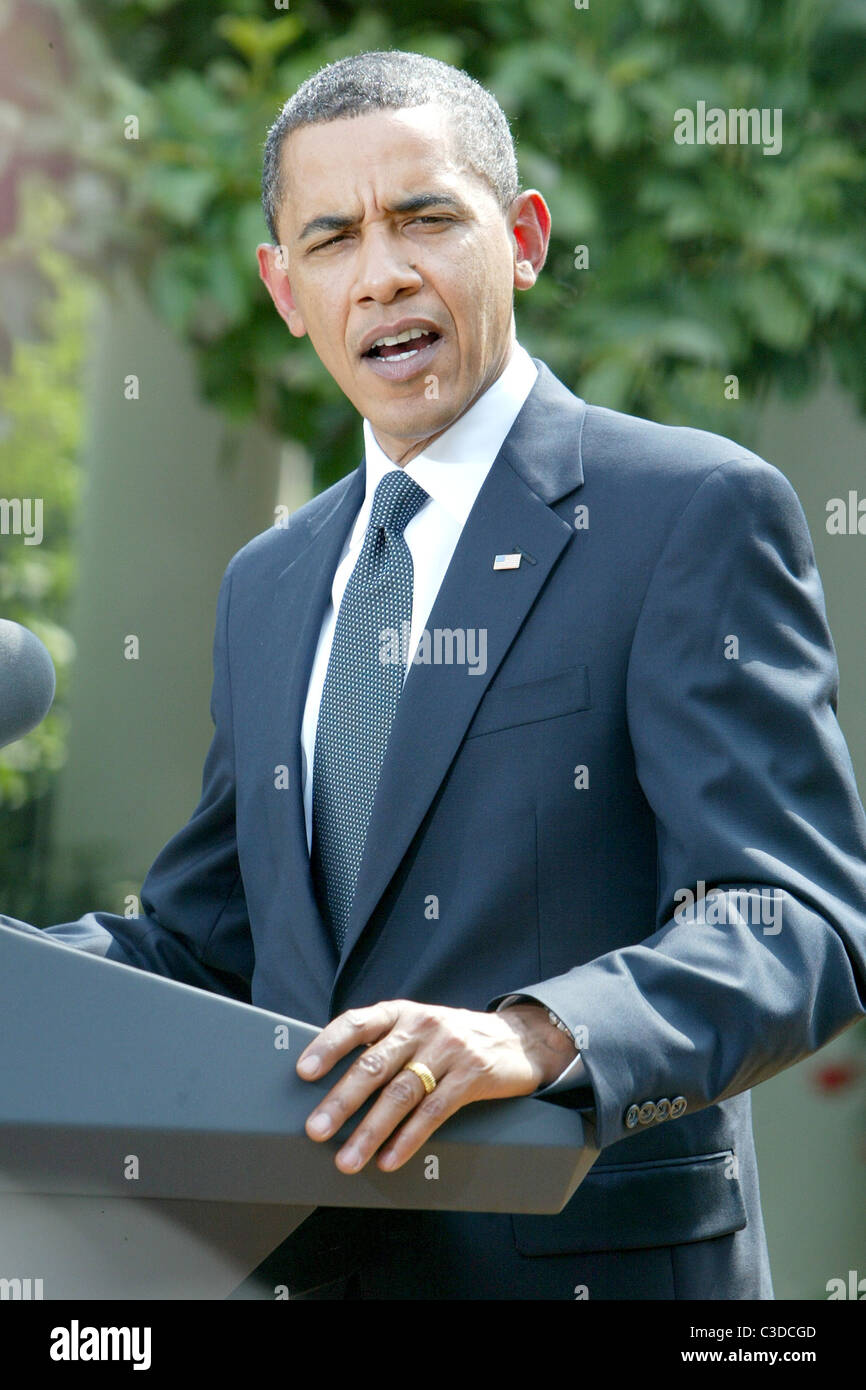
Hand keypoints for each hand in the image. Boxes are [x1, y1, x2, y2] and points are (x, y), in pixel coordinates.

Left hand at [296, 998, 576, 1173]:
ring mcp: (449, 1049)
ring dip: (371, 1131)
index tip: (304, 1071)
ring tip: (348, 1159)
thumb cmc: (452, 1039)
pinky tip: (390, 1158)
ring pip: (401, 1093)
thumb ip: (383, 1046)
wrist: (519, 1040)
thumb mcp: (417, 1029)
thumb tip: (332, 1085)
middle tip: (316, 1129)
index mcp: (400, 1013)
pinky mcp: (472, 1075)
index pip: (357, 1023)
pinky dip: (408, 1139)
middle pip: (375, 1064)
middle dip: (342, 1101)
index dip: (329, 1045)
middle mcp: (422, 1026)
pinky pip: (434, 1111)